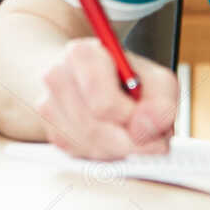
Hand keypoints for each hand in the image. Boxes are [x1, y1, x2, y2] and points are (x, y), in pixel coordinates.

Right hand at [36, 39, 177, 159]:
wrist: (90, 77)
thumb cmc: (125, 77)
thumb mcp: (155, 78)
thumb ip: (161, 102)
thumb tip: (145, 130)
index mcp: (82, 54)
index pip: (104, 103)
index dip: (130, 119)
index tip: (146, 120)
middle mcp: (57, 76)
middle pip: (94, 130)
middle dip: (127, 141)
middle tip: (147, 138)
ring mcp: (47, 105)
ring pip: (88, 146)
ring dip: (117, 149)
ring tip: (130, 134)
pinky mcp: (50, 130)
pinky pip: (81, 155)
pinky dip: (103, 154)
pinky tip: (112, 138)